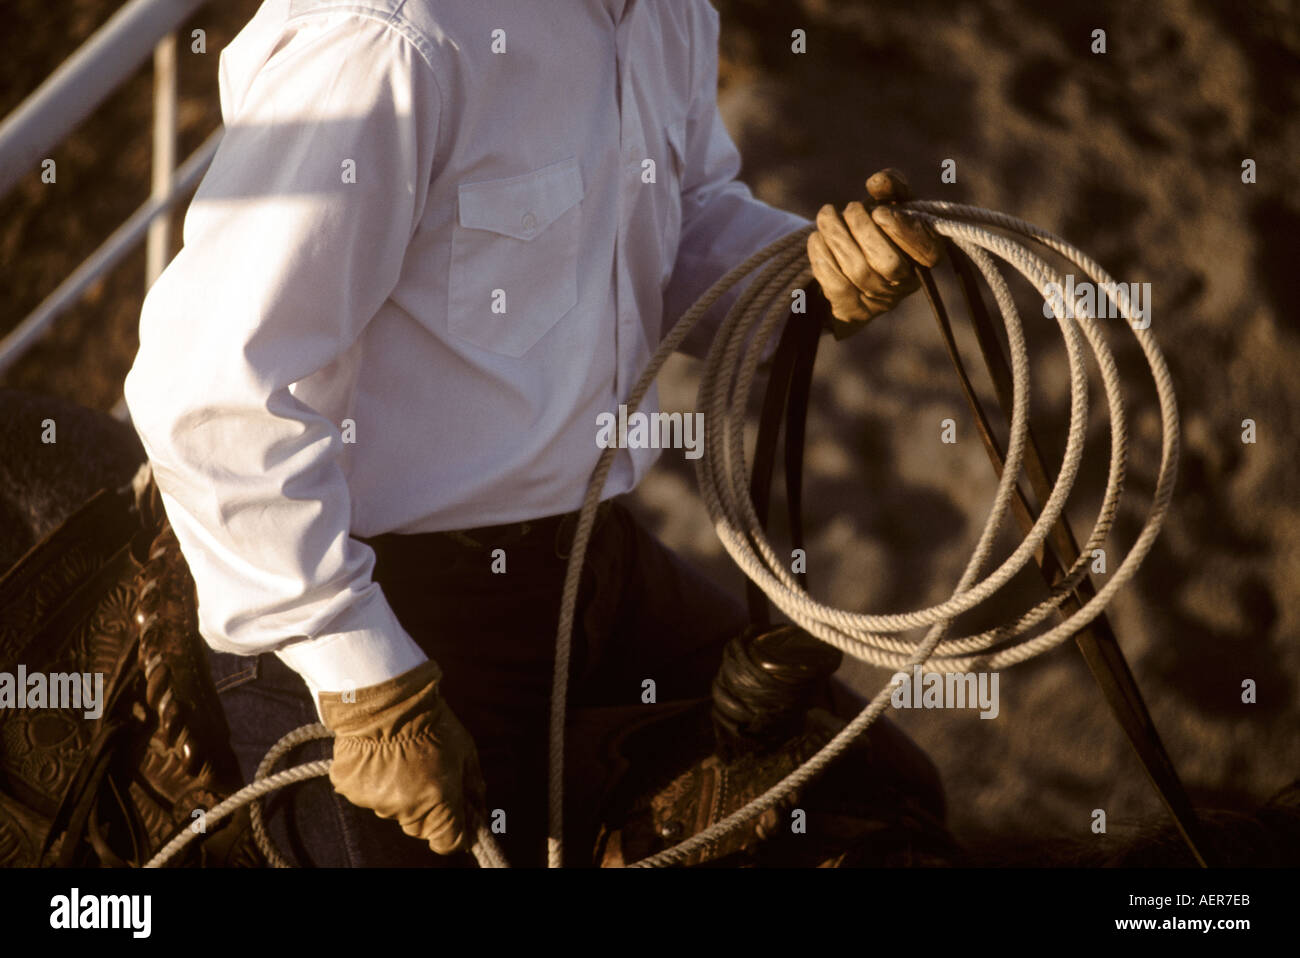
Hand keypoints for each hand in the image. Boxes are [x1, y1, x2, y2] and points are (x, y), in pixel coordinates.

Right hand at [318, 659, 484, 854]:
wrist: (386, 697)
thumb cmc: (432, 721)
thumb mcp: (465, 750)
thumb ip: (473, 786)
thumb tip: (480, 813)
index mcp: (439, 801)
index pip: (449, 842)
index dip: (457, 832)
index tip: (459, 816)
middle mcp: (407, 808)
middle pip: (422, 829)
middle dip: (429, 809)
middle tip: (427, 774)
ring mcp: (375, 801)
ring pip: (394, 811)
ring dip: (400, 794)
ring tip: (401, 758)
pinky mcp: (351, 790)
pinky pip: (368, 796)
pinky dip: (375, 782)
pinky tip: (379, 756)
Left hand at [807, 169, 942, 336]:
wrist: (846, 265)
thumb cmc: (875, 229)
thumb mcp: (889, 203)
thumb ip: (892, 187)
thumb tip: (877, 182)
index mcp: (924, 257)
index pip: (927, 252)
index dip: (903, 231)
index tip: (880, 211)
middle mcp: (905, 284)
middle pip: (888, 263)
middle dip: (864, 230)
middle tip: (850, 208)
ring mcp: (878, 301)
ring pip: (858, 272)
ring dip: (837, 237)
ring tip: (826, 215)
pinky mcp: (851, 311)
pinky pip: (835, 286)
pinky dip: (822, 257)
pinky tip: (816, 238)